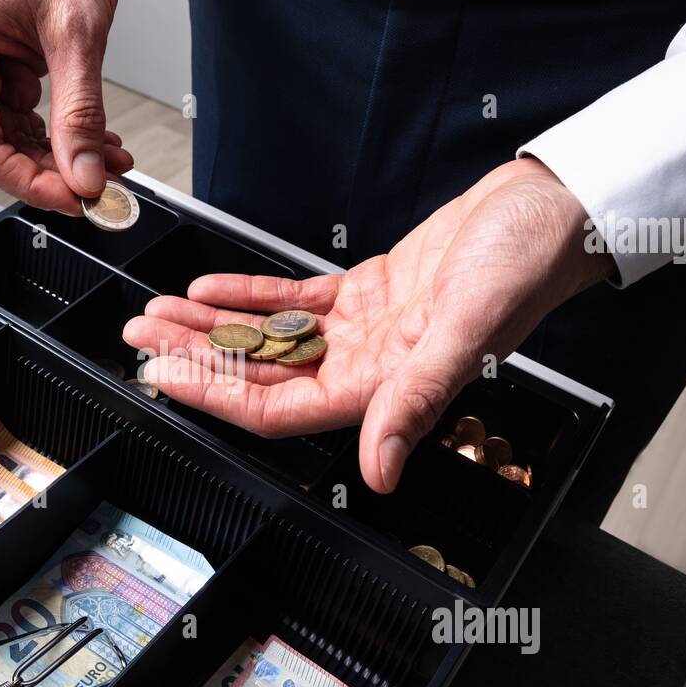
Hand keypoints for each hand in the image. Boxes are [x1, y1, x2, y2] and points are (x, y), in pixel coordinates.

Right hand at [0, 0, 133, 213]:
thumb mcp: (77, 34)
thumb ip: (80, 113)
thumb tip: (84, 173)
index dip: (27, 181)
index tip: (73, 198)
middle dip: (52, 171)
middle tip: (99, 188)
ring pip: (13, 136)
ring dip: (62, 156)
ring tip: (109, 163)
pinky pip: (24, 115)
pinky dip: (61, 132)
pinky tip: (96, 142)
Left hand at [122, 159, 613, 492]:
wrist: (546, 213)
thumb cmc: (520, 270)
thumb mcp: (464, 332)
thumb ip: (416, 401)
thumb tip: (379, 473)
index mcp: (385, 388)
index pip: (278, 407)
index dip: (214, 396)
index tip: (161, 374)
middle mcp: (366, 367)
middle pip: (260, 372)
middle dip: (196, 357)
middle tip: (139, 336)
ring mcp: (363, 330)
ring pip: (269, 337)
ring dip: (212, 326)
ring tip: (156, 311)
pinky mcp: (367, 292)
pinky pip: (296, 301)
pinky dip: (250, 296)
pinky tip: (208, 289)